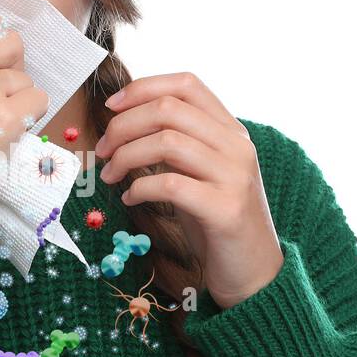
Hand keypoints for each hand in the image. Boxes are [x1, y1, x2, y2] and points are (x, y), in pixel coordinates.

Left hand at [93, 71, 282, 308]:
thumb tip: (124, 125)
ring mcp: (234, 176)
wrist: (253, 271)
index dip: (143, 88)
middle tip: (103, 150)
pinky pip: (170, 185)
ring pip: (166, 142)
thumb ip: (178, 145)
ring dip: (126, 156)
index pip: (187, 84)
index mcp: (231, 130)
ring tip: (110, 176)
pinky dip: (139, 188)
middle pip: (169, 109)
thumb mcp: (201, 173)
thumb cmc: (217, 221)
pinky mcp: (225, 209)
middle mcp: (237, 146)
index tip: (112, 107)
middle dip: (124, 125)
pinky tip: (129, 199)